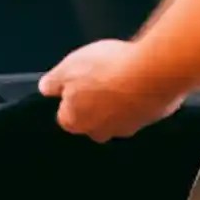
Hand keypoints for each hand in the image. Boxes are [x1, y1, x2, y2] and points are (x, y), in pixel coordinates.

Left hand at [38, 39, 186, 142]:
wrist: (152, 72)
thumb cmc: (108, 71)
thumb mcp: (67, 68)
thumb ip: (52, 82)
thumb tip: (46, 87)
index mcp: (75, 122)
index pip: (66, 114)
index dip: (71, 96)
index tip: (77, 82)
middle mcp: (100, 131)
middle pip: (93, 117)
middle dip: (96, 99)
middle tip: (102, 75)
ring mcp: (128, 127)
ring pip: (119, 113)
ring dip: (120, 97)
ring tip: (124, 73)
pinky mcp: (152, 118)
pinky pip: (142, 106)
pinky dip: (141, 94)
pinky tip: (142, 76)